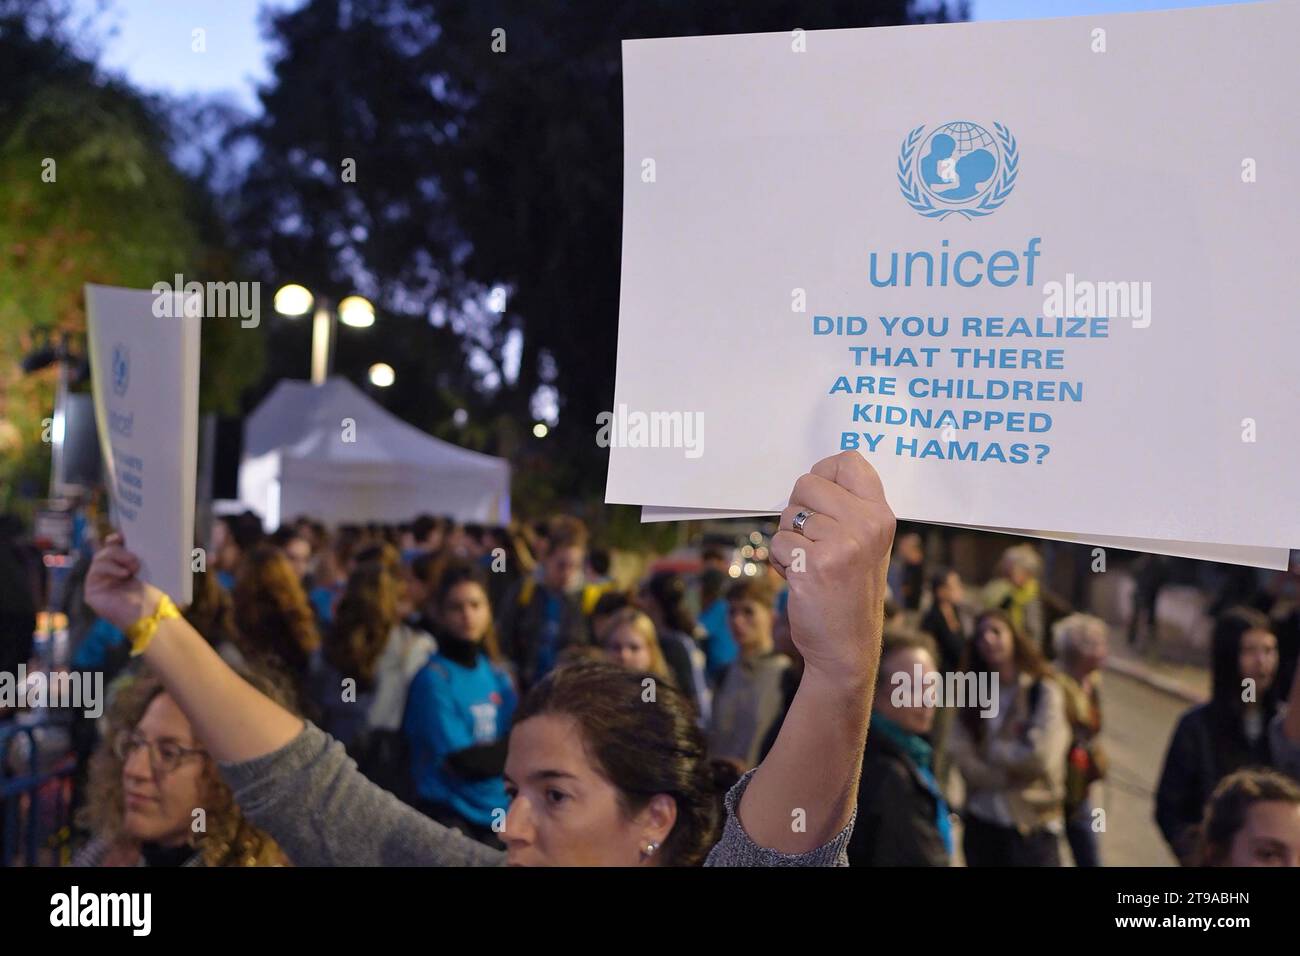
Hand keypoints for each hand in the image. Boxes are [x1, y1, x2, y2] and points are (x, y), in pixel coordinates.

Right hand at [84, 533, 166, 632]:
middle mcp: (107, 575)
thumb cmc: (152, 595)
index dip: (115, 540)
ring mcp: (97, 583)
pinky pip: (95, 571)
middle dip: (118, 550)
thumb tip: (129, 538)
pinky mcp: (91, 591)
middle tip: (134, 558)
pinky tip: (123, 574)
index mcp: (120, 569)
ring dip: (117, 559)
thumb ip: (135, 555)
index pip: (112, 548)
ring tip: (133, 567)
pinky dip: (110, 568)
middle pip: (104, 552)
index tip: (123, 535)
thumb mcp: (146, 569)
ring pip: (99, 559)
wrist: (150, 616)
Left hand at [769, 451, 894, 686]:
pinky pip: (777, 543)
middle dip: (798, 511)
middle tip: (813, 543)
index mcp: (881, 514)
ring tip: (811, 565)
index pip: (849, 461)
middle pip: (806, 483)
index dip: (823, 472)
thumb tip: (816, 473)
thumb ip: (849, 508)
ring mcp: (843, 545)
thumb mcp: (866, 543)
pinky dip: (780, 562)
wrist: (846, 647)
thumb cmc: (848, 590)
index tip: (818, 497)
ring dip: (789, 541)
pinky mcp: (815, 565)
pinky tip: (802, 580)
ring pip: (787, 515)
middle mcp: (867, 525)